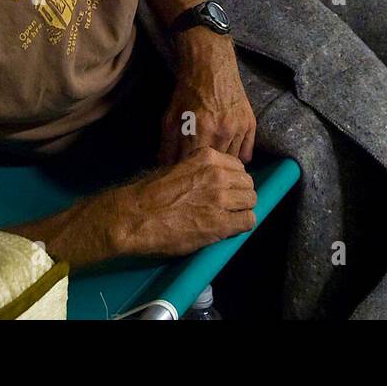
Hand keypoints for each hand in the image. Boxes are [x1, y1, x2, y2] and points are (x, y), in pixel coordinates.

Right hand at [109, 147, 256, 256]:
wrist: (135, 217)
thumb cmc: (149, 194)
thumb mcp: (175, 168)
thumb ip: (197, 169)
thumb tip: (209, 177)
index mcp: (207, 158)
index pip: (238, 166)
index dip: (233, 180)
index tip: (227, 189)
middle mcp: (218, 174)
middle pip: (247, 183)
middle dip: (240, 194)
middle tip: (229, 206)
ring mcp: (221, 199)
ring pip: (251, 201)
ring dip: (242, 209)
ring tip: (229, 217)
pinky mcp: (220, 223)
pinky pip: (248, 221)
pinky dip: (242, 225)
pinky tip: (230, 228)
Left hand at [158, 29, 255, 165]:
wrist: (211, 67)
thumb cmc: (187, 92)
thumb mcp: (170, 117)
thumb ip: (167, 146)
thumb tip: (165, 168)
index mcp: (200, 131)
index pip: (194, 166)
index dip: (187, 172)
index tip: (183, 174)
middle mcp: (223, 132)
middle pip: (215, 166)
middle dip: (205, 171)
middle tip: (197, 172)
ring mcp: (239, 128)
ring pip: (232, 162)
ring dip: (222, 166)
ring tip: (212, 167)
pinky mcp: (250, 124)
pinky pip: (247, 153)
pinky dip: (237, 158)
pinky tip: (227, 157)